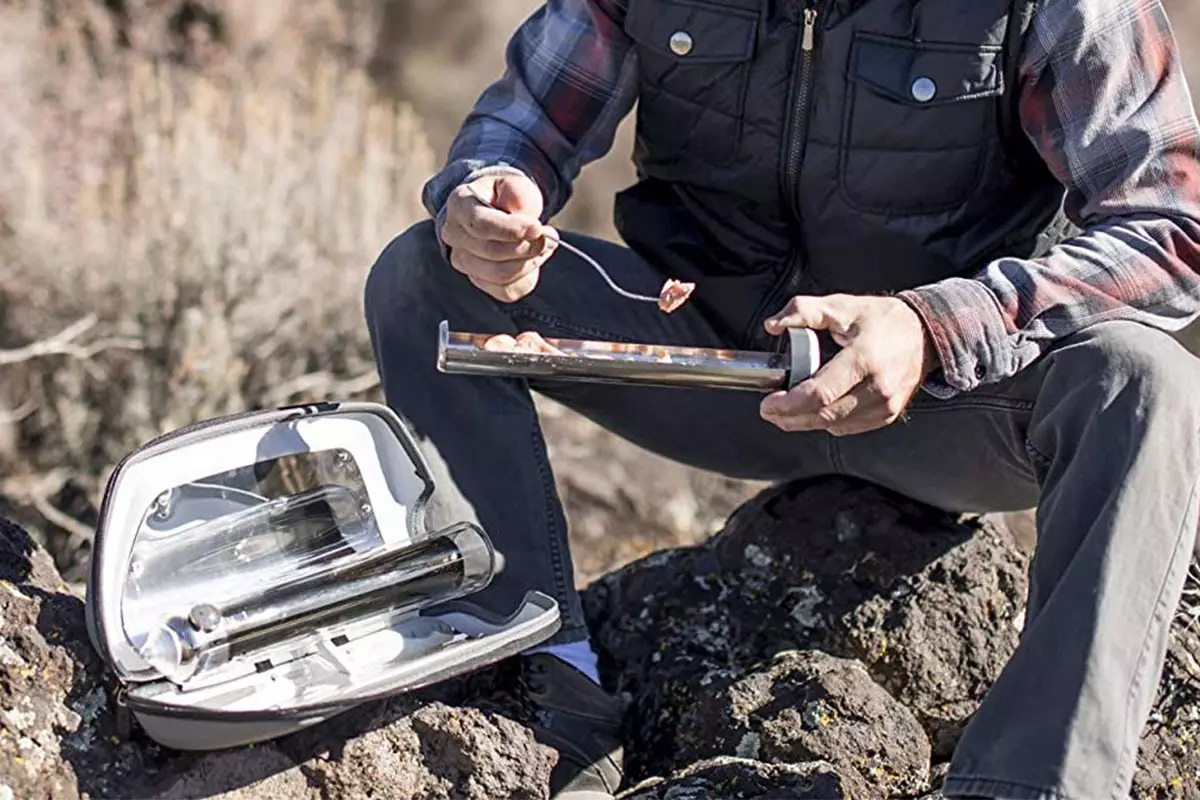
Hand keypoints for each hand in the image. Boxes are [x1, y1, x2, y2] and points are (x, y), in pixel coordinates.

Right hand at [441, 173, 556, 301]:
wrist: (497, 208)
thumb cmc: (506, 195)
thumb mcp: (514, 184)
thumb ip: (519, 196)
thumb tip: (529, 225)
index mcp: (459, 204)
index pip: (480, 224)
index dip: (511, 230)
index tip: (538, 227)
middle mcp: (454, 235)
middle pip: (492, 252)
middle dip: (528, 246)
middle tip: (550, 236)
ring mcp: (462, 261)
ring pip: (500, 275)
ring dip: (531, 262)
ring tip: (545, 246)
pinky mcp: (478, 280)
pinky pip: (506, 291)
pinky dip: (527, 278)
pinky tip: (534, 260)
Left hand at [759, 294, 938, 435]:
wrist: (925, 334)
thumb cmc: (881, 319)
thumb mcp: (841, 306)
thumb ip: (803, 311)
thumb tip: (773, 325)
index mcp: (864, 359)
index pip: (820, 394)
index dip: (788, 404)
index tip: (768, 403)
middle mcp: (878, 387)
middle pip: (824, 416)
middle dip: (790, 417)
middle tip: (769, 410)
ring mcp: (886, 405)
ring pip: (834, 426)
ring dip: (804, 422)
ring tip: (785, 411)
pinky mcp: (888, 415)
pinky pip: (848, 427)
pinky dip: (826, 422)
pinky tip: (813, 411)